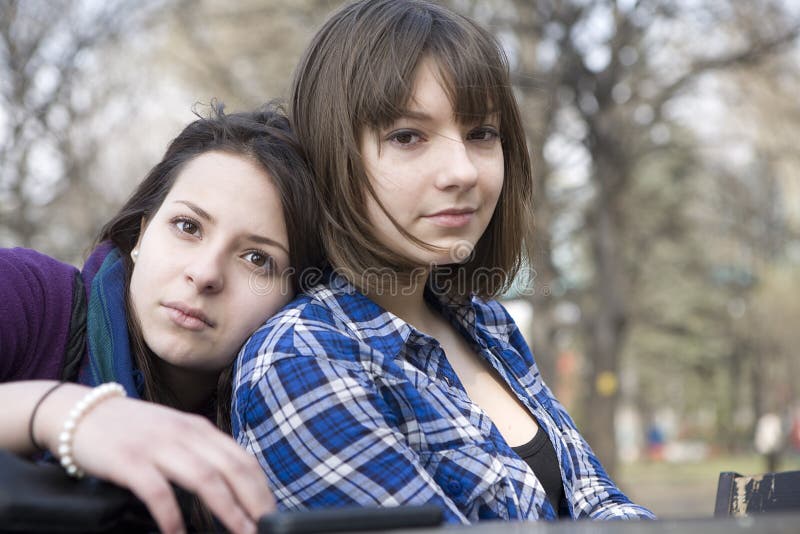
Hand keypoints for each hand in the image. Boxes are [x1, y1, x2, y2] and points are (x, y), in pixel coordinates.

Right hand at [38, 386, 273, 533]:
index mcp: (199, 428)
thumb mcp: (174, 433)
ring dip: (227, 510)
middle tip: (265, 528)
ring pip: (205, 479)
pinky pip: (158, 492)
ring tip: (240, 533)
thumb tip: (232, 487)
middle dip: (254, 502)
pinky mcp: (129, 461)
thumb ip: (200, 453)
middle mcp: (184, 433)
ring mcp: (157, 446)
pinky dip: (173, 516)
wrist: (80, 412)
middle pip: (231, 469)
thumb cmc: (132, 430)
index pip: (242, 459)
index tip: (272, 514)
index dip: (261, 488)